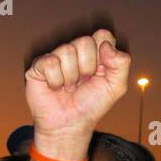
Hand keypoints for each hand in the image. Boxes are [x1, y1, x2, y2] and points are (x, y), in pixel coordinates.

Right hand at [24, 31, 130, 149]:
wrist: (70, 125)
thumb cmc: (91, 105)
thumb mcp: (116, 87)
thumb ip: (121, 63)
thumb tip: (106, 46)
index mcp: (95, 52)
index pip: (103, 35)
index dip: (104, 54)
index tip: (101, 72)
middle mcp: (75, 51)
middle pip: (85, 41)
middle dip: (88, 67)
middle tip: (83, 82)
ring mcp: (56, 56)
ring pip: (67, 50)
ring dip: (71, 76)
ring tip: (69, 87)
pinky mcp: (38, 66)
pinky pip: (50, 62)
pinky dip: (56, 81)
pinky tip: (55, 88)